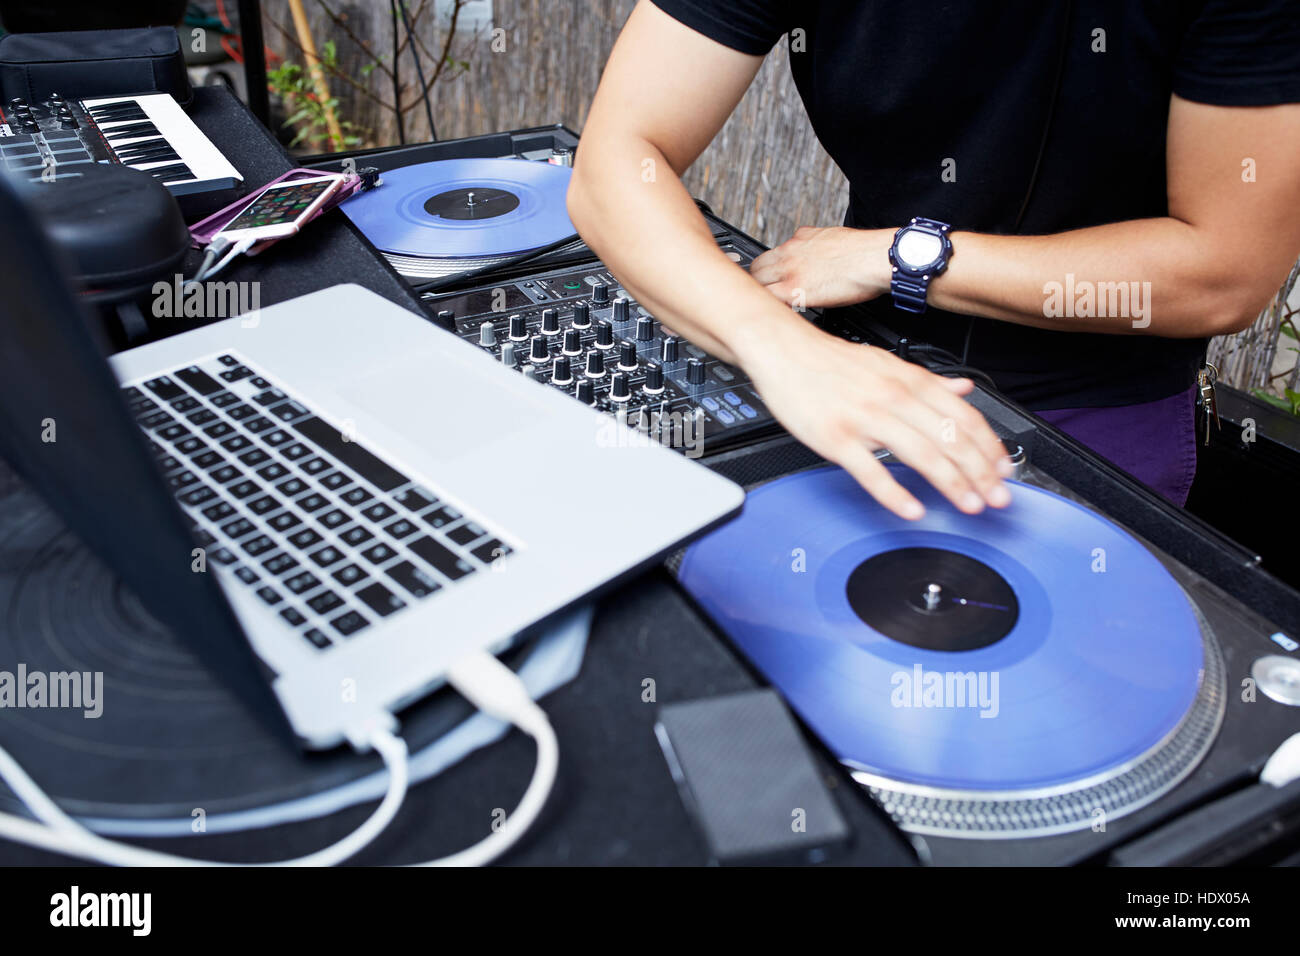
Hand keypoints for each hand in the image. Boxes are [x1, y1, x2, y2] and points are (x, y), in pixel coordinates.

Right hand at [738, 321, 1011, 519]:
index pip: (963, 417)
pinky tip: (912, 510)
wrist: (783, 350)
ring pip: (920, 454)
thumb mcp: (888, 363)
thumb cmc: (831, 362)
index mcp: (909, 381)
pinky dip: (895, 494)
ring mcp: (865, 419)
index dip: (989, 447)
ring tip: (969, 505)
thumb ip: (929, 381)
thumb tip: (964, 390)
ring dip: (951, 484)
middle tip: (998, 498)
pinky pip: (871, 471)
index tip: (1003, 470)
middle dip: (980, 472)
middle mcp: (893, 398)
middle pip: (950, 439)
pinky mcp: (836, 438)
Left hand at [750, 226, 891, 309]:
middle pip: (757, 267)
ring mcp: (788, 270)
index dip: (768, 270)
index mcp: (800, 238)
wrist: (873, 258)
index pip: (771, 254)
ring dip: (761, 294)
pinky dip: (768, 307)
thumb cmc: (863, 251)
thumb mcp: (832, 237)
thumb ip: (814, 244)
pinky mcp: (793, 289)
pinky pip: (769, 299)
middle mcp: (790, 252)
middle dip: (758, 281)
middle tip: (763, 296)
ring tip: (766, 308)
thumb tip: (811, 250)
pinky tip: (772, 315)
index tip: (770, 279)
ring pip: (758, 282)